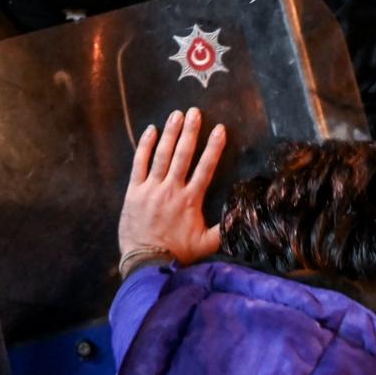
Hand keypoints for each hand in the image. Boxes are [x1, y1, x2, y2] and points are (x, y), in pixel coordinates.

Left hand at [118, 107, 226, 265]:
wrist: (147, 262)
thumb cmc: (178, 253)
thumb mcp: (206, 244)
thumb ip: (224, 229)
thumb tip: (241, 215)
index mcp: (191, 200)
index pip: (205, 167)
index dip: (214, 147)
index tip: (220, 129)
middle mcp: (172, 190)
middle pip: (183, 155)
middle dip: (190, 131)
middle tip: (195, 112)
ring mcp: (151, 189)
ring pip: (162, 155)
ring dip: (170, 133)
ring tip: (176, 115)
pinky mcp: (134, 192)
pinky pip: (139, 164)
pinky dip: (145, 146)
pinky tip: (151, 130)